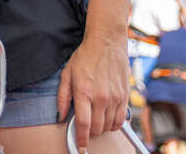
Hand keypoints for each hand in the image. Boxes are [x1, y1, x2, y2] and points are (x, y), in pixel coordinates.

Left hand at [57, 32, 128, 150]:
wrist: (106, 42)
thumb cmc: (86, 56)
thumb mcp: (67, 72)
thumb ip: (62, 96)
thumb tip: (60, 115)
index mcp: (84, 91)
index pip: (83, 124)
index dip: (81, 139)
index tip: (81, 146)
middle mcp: (100, 97)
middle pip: (97, 129)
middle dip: (90, 131)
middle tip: (87, 124)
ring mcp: (114, 98)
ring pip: (109, 126)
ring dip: (102, 127)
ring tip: (96, 117)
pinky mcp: (124, 96)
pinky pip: (121, 120)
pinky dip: (114, 124)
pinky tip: (108, 117)